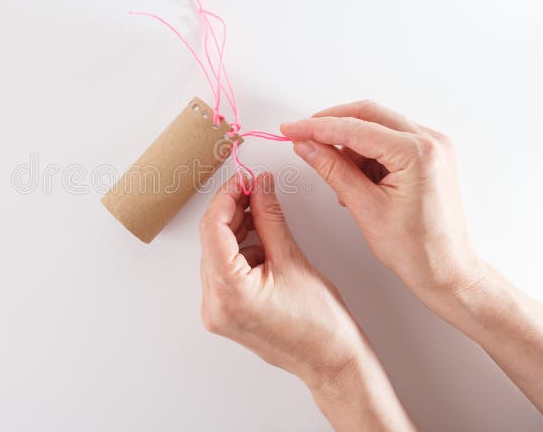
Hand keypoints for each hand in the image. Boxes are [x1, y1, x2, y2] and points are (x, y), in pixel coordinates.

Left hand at [199, 171, 366, 385]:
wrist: (331, 362)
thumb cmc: (320, 324)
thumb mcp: (293, 259)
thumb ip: (269, 217)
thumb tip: (259, 186)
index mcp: (229, 293)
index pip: (213, 229)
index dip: (227, 198)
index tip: (243, 179)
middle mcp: (214, 306)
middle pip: (211, 241)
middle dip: (232, 212)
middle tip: (255, 190)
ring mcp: (217, 312)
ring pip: (216, 255)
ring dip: (237, 231)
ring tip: (263, 215)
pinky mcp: (225, 314)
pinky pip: (224, 271)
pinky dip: (240, 252)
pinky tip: (263, 242)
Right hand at [280, 100, 483, 299]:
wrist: (445, 270)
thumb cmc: (416, 249)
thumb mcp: (365, 207)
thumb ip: (332, 169)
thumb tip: (307, 145)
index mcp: (418, 153)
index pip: (355, 127)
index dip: (316, 127)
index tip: (291, 129)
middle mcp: (430, 142)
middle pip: (368, 114)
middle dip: (332, 125)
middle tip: (303, 136)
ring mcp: (432, 147)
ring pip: (377, 127)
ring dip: (351, 145)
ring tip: (342, 182)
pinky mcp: (428, 157)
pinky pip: (389, 141)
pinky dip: (367, 155)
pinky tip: (359, 182)